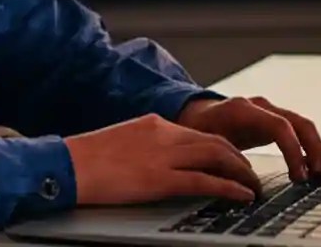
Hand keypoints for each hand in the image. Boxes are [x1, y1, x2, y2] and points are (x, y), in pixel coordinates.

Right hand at [64, 113, 262, 205]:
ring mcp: (163, 156)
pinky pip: (206, 181)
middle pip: (216, 141)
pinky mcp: (160, 179)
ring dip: (242, 173)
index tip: (234, 160)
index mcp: (154, 124)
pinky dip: (230, 188)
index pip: (198, 133)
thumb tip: (159, 163)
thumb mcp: (121, 144)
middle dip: (239, 159)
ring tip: (254, 187)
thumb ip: (145, 148)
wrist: (66, 165)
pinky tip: (243, 195)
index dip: (222, 148)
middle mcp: (164, 134)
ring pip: (218, 156)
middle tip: (251, 175)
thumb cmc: (85, 160)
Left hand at [176, 96, 320, 181]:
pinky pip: (296, 130)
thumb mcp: (204, 147)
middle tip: (318, 176)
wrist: (194, 114)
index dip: (293, 151)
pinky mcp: (272, 119)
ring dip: (315, 149)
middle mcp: (259, 106)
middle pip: (298, 123)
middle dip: (313, 149)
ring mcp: (268, 111)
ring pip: (302, 125)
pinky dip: (307, 147)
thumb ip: (220, 164)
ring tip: (319, 174)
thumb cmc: (197, 131)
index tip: (298, 177)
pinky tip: (310, 167)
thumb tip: (239, 189)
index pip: (279, 126)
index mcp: (241, 111)